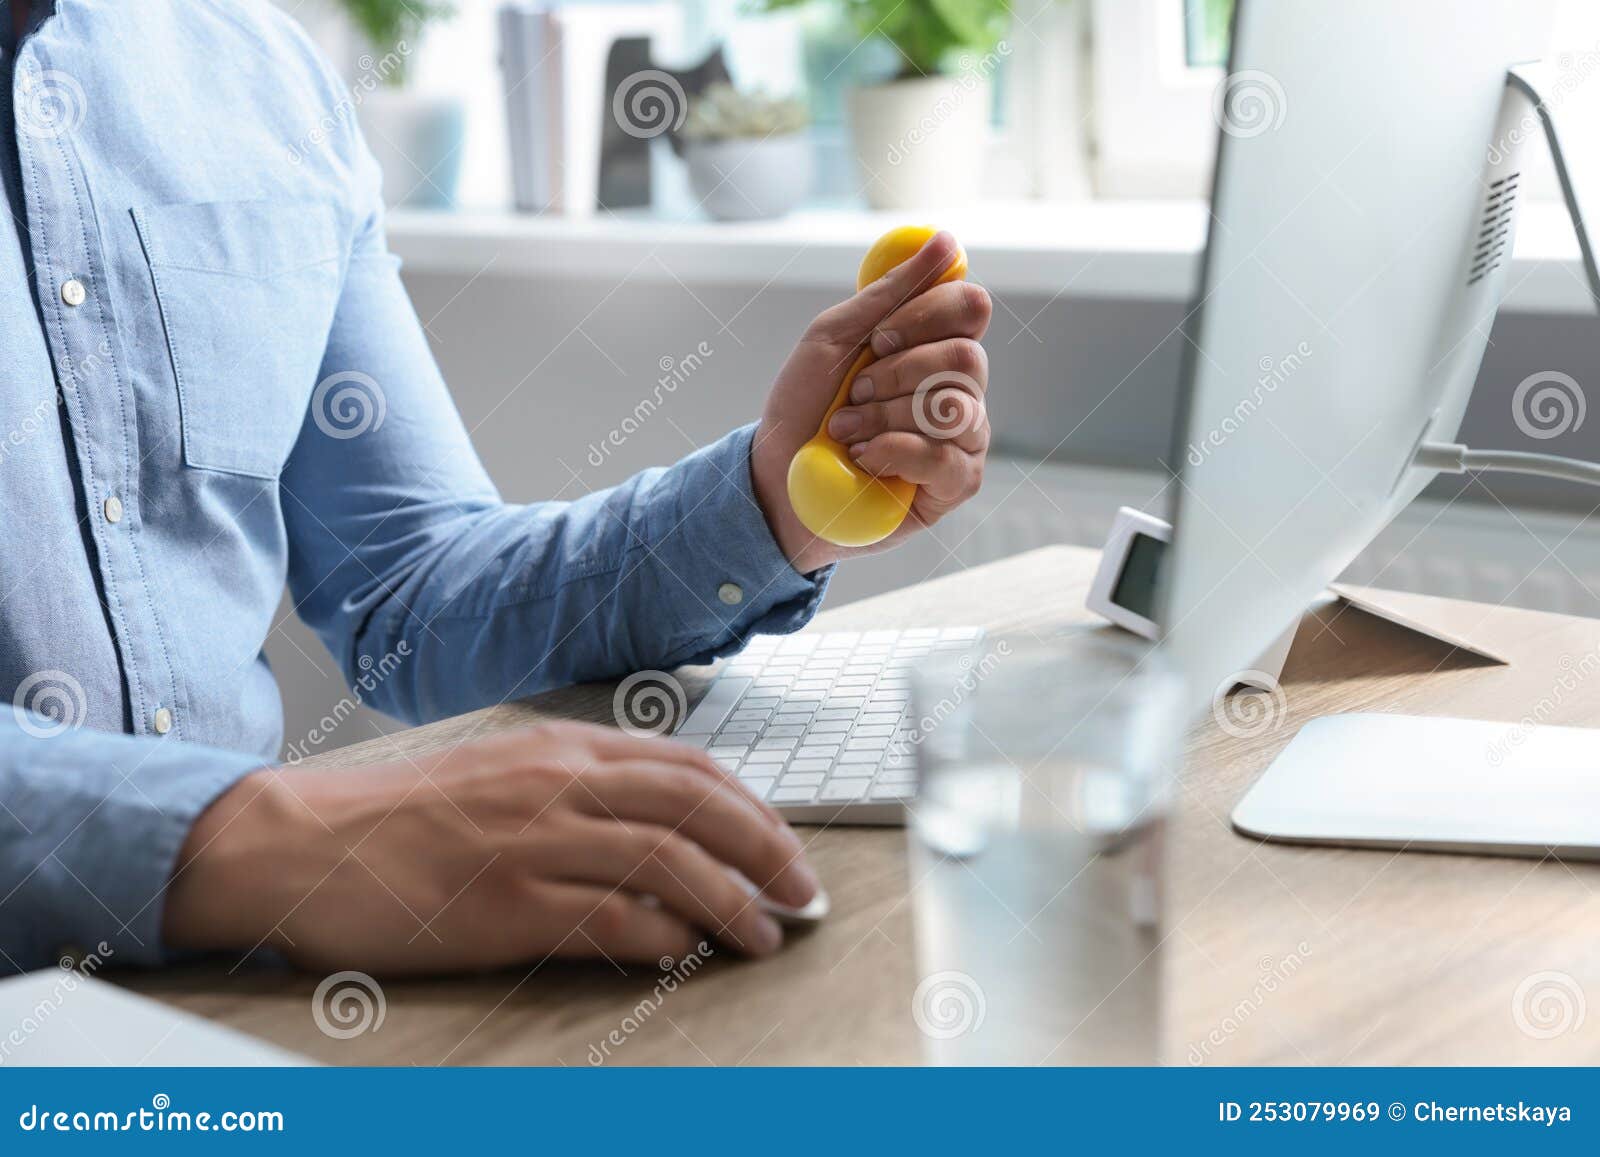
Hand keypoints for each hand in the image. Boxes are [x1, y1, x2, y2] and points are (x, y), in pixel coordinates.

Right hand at [162, 722, 818, 972]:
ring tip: (765, 934)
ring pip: (668, 863)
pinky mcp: (508, 905)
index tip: (786, 846)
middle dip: (766, 851)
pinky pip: (612, 920)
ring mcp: (535, 842)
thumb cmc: (403, 814)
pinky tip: (689, 953)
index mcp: (563, 747)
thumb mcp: (503, 771)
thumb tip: (662, 822)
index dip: (752, 810)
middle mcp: (559, 784)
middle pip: (696, 809)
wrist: (304, 842)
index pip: (688, 768)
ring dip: (732, 902)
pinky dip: (664, 937)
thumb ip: (580, 784)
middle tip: (803, 891)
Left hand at [752, 231, 991, 572]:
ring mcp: (964, 437)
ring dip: (885, 416)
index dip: (926, 316)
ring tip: (847, 433)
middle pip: (967, 358)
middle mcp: (959, 386)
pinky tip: (866, 460)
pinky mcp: (957, 483)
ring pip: (955, 407)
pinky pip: (945, 457)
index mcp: (934, 345)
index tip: (879, 338)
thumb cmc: (805, 407)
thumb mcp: (833, 338)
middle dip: (898, 374)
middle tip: (856, 392)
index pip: (970, 307)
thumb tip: (944, 239)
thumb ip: (888, 292)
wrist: (779, 479)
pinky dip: (894, 452)